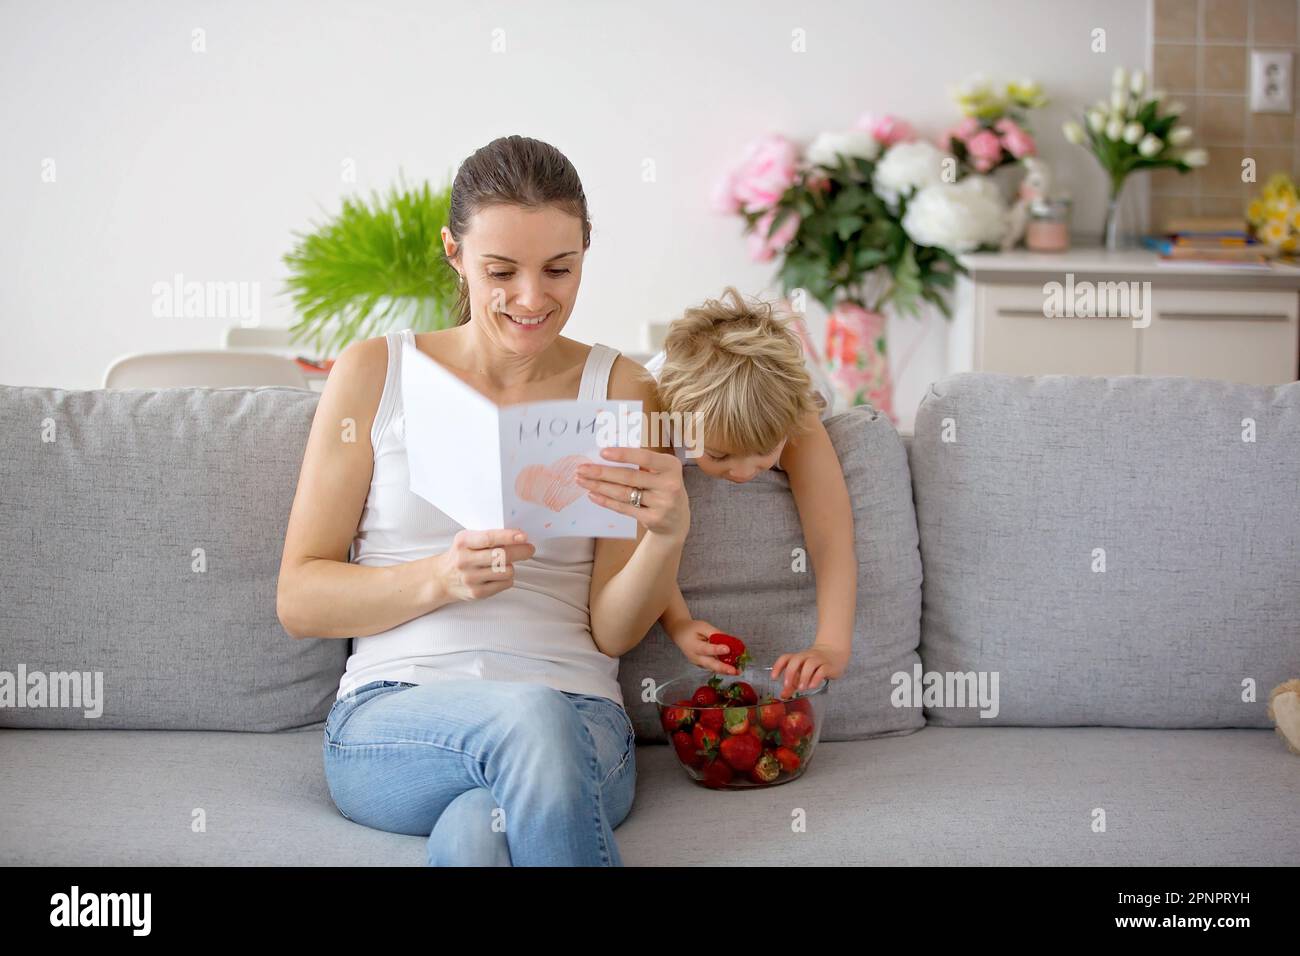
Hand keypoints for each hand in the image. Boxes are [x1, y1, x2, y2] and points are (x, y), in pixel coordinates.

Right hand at [436, 528, 535, 602]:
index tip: (523, 536)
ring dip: (511, 566)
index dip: (508, 537)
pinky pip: (505, 584)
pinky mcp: (476, 593)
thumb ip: (487, 537)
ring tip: (504, 564)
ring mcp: (470, 578)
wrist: (441, 578)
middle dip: (521, 551)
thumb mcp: (467, 539)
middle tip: (529, 549)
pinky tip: (499, 575)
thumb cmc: (460, 555)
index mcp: (463, 542)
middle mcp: (465, 560)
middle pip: (501, 556)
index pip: (489, 538)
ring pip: (506, 571)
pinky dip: (507, 578)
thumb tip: (518, 536)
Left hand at [574, 445, 689, 539]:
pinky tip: (593, 495)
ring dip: (599, 486)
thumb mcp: (661, 471)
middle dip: (602, 472)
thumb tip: (606, 456)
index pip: (645, 458)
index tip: (602, 452)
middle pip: (629, 477)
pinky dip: (606, 501)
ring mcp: (662, 503)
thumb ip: (642, 463)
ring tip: (582, 480)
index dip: (623, 455)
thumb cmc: (663, 488)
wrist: (676, 521)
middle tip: (581, 468)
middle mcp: (670, 484)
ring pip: (623, 493)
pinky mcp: (653, 519)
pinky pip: (624, 508)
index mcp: (671, 466)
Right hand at [667, 619, 738, 675]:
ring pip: (712, 668)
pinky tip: (732, 667)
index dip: (717, 650)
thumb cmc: (692, 629)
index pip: (706, 649)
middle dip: (723, 668)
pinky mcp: (702, 665)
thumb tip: (729, 641)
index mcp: (694, 646)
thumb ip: (715, 633)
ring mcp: (698, 663)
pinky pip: (713, 667)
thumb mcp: (703, 626)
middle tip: (734, 670)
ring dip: (725, 670)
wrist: (680, 634)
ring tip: (737, 671)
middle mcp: (695, 657)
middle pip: (710, 664)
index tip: (727, 649)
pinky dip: (722, 668)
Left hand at [770, 641, 848, 697]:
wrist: (834, 653)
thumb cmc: (815, 665)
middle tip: (787, 686)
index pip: (785, 658)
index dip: (778, 666)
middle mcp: (807, 657)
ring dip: (803, 677)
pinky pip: (822, 670)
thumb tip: (783, 695)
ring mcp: (818, 660)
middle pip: (796, 660)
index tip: (773, 678)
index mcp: (798, 657)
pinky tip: (812, 686)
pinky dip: (816, 678)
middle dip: (790, 673)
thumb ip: (792, 684)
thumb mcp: (802, 673)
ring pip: (810, 664)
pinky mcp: (828, 666)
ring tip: (801, 688)